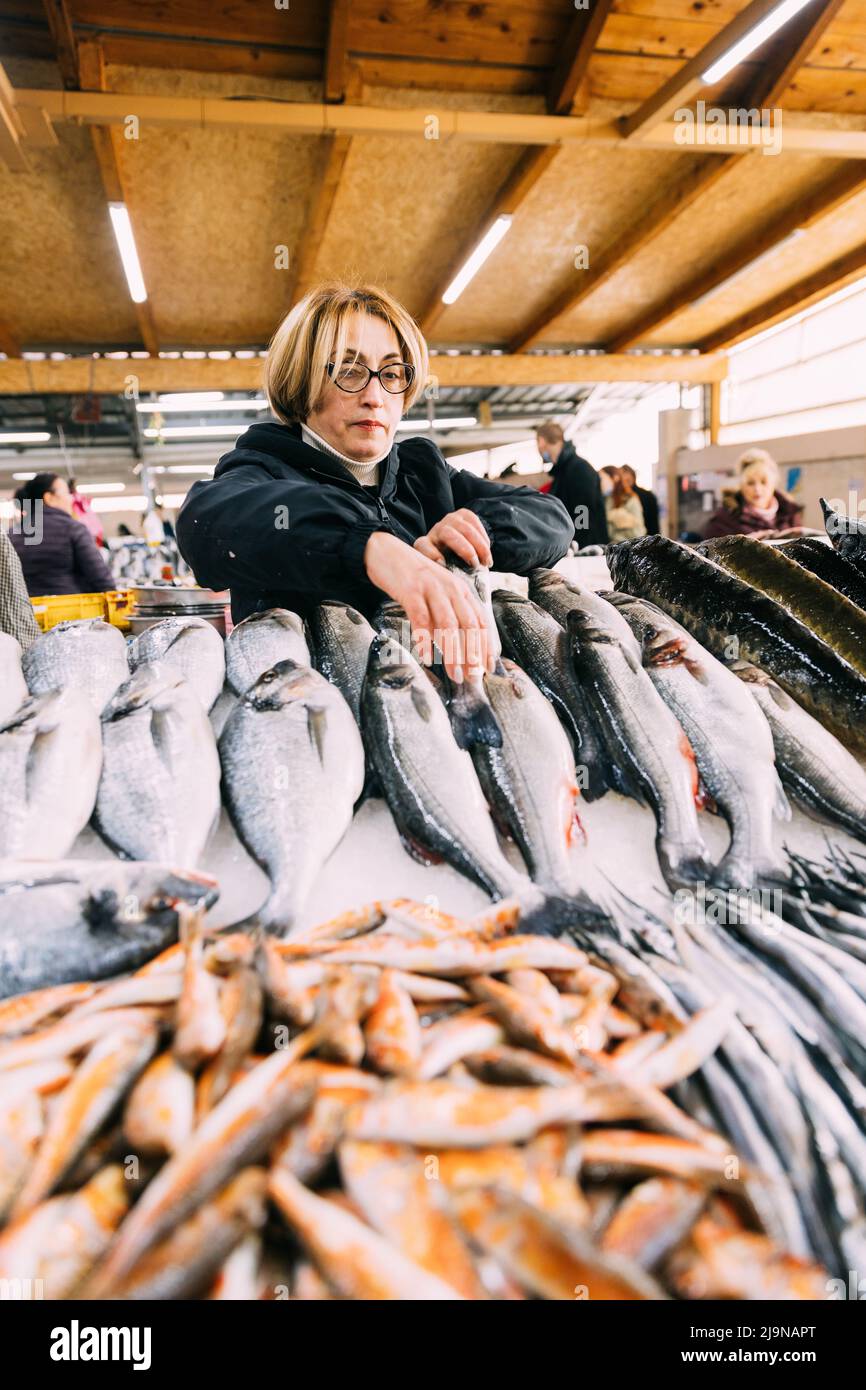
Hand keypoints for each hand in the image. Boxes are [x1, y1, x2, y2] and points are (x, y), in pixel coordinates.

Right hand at [364, 531, 493, 680]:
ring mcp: (431, 588)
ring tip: (455, 675)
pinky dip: (425, 640)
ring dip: (453, 652)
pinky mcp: (411, 590)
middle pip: (468, 625)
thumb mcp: (436, 594)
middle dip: (472, 654)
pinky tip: (427, 658)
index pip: (480, 621)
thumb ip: (446, 617)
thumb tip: (456, 649)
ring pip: (448, 624)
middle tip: (472, 678)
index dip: (486, 645)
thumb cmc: (412, 579)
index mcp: (460, 590)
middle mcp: (450, 588)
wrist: (386, 552)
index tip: (488, 668)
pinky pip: (421, 618)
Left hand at [413, 508, 492, 568]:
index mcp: (425, 545)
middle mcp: (436, 530)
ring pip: (465, 528)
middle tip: (476, 565)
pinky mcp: (463, 514)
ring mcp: (449, 520)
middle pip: (448, 534)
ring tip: (487, 562)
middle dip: (465, 549)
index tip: (442, 563)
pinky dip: (483, 537)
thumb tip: (458, 585)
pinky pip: (474, 521)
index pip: (423, 546)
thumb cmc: (453, 564)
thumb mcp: (447, 572)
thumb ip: (448, 576)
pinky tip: (487, 550)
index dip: (432, 554)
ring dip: (479, 546)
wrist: (463, 546)